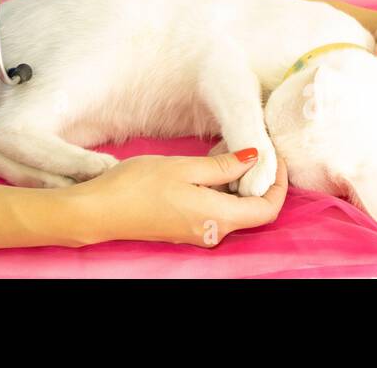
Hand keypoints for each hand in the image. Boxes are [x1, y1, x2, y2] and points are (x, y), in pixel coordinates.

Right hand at [61, 149, 286, 247]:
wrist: (98, 210)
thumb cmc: (137, 186)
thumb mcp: (185, 167)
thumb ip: (224, 166)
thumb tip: (255, 157)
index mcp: (219, 219)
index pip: (267, 208)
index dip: (278, 183)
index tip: (274, 157)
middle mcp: (213, 231)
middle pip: (252, 208)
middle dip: (256, 178)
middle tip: (248, 146)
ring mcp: (197, 232)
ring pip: (232, 207)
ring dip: (235, 181)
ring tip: (224, 150)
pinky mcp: (184, 227)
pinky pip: (213, 208)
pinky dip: (218, 188)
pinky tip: (206, 165)